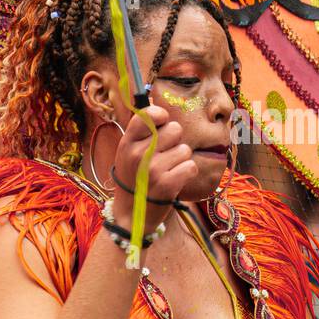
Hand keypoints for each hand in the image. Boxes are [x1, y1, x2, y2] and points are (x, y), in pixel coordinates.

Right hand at [110, 104, 196, 228]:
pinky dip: (187, 173)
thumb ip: (142, 129)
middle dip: (175, 142)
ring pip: (185, 149)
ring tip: (167, 171)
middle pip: (175, 129)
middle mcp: (138, 154)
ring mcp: (152, 170)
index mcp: (127, 142)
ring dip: (181, 160)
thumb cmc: (134, 178)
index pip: (148, 114)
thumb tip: (154, 102)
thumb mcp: (128, 152)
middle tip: (163, 157)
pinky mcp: (168, 185)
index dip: (161, 116)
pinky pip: (191, 166)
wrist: (131, 216)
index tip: (162, 123)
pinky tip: (175, 180)